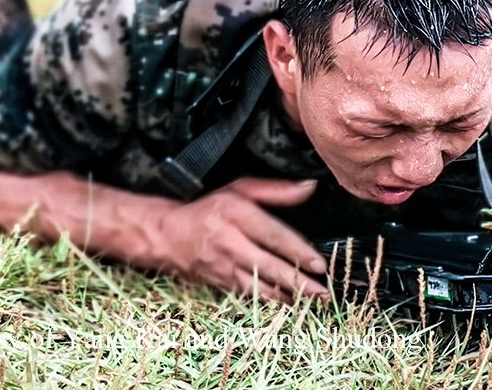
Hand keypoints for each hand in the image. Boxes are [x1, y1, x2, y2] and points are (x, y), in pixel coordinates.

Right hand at [161, 177, 329, 302]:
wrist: (169, 235)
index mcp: (236, 214)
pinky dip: (270, 301)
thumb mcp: (240, 190)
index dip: (297, 251)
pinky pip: (249, 295)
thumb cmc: (210, 209)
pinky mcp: (220, 283)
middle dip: (297, 281)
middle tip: (322, 291)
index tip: (319, 264)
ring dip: (287, 296)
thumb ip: (276, 190)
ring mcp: (223, 266)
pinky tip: (289, 304)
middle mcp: (230, 241)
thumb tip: (310, 187)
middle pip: (268, 265)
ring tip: (311, 301)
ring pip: (259, 285)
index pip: (272, 234)